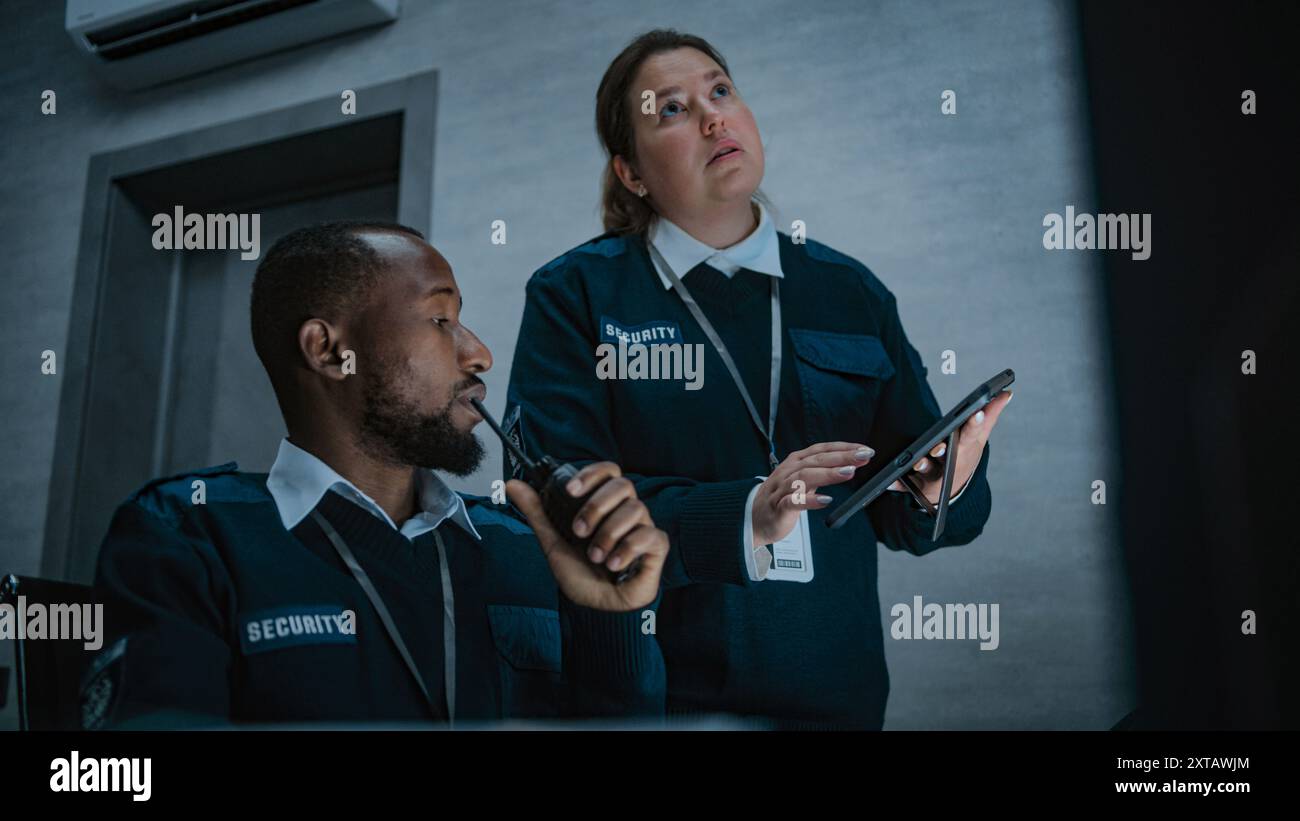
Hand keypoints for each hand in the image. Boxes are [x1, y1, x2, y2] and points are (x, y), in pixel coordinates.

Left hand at [506, 462, 666, 611]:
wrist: (598, 610)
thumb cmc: (582, 575)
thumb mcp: (553, 542)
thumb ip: (537, 513)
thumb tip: (513, 484)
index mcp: (605, 505)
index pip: (608, 472)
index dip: (591, 474)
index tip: (570, 491)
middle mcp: (626, 511)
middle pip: (623, 485)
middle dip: (596, 506)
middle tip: (579, 530)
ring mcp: (643, 527)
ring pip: (635, 509)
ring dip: (608, 533)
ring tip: (595, 557)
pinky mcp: (657, 547)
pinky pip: (649, 535)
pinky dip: (627, 549)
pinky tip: (613, 565)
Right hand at [752, 442, 874, 545]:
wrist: (753, 519)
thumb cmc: (780, 498)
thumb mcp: (803, 481)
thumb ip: (823, 472)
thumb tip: (851, 465)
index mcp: (796, 462)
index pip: (822, 449)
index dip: (843, 448)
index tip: (864, 449)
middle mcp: (789, 471)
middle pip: (817, 460)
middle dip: (842, 457)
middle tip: (863, 456)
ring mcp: (782, 489)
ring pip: (805, 477)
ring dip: (828, 474)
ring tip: (848, 472)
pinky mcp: (778, 507)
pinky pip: (793, 501)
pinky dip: (810, 500)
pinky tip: (825, 500)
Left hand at [888, 390, 1012, 503]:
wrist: (951, 488)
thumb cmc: (965, 455)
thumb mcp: (979, 437)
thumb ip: (990, 414)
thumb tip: (1006, 392)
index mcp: (966, 448)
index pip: (972, 434)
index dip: (975, 424)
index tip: (976, 413)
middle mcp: (951, 462)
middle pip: (949, 455)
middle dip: (945, 449)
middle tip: (940, 445)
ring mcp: (935, 475)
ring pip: (928, 470)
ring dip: (923, 466)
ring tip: (917, 462)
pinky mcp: (917, 484)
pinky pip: (906, 485)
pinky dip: (899, 485)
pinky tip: (892, 482)